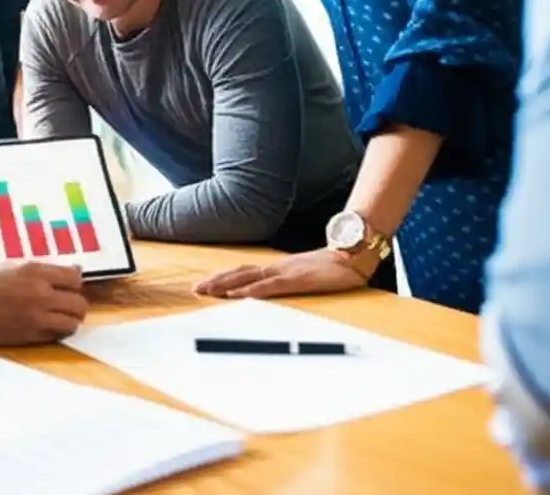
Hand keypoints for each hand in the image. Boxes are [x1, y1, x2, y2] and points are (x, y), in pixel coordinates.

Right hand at [0, 260, 87, 346]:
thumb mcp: (7, 267)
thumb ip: (39, 270)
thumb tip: (72, 270)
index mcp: (34, 271)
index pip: (74, 278)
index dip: (72, 284)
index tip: (66, 288)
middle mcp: (40, 292)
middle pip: (79, 303)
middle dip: (75, 305)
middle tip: (64, 306)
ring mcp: (36, 317)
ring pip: (73, 322)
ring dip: (69, 321)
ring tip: (56, 319)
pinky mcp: (30, 337)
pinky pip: (57, 336)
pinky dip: (56, 333)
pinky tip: (43, 328)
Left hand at [192, 248, 372, 299]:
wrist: (353, 254)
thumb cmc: (331, 267)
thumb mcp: (305, 275)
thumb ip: (289, 281)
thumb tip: (273, 290)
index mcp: (277, 267)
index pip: (243, 272)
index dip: (223, 278)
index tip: (204, 285)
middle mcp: (276, 267)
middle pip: (239, 273)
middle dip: (216, 281)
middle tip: (196, 289)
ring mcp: (285, 272)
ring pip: (248, 278)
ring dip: (226, 285)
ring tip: (207, 291)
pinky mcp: (297, 279)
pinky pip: (269, 286)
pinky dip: (251, 291)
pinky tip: (238, 296)